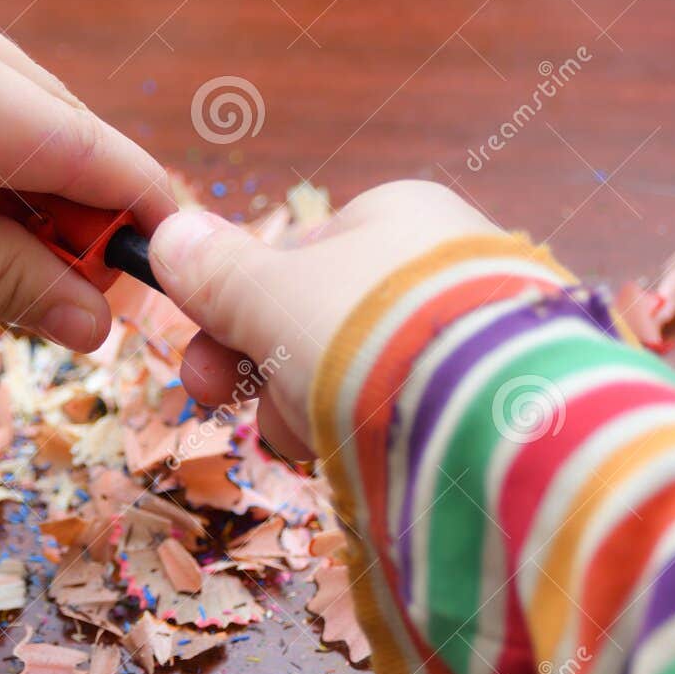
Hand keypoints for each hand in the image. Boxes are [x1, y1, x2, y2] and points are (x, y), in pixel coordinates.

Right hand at [147, 181, 498, 458]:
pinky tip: (371, 458)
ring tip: (317, 437)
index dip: (236, 314)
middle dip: (270, 371)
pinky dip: (380, 438)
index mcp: (395, 215)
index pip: (295, 261)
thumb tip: (170, 234)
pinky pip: (413, 414)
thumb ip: (216, 270)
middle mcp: (444, 261)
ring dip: (316, 411)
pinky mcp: (504, 396)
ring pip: (362, 376)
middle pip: (322, 323)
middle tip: (234, 406)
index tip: (203, 366)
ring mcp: (480, 329)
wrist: (494, 417)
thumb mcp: (269, 295)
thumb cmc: (367, 333)